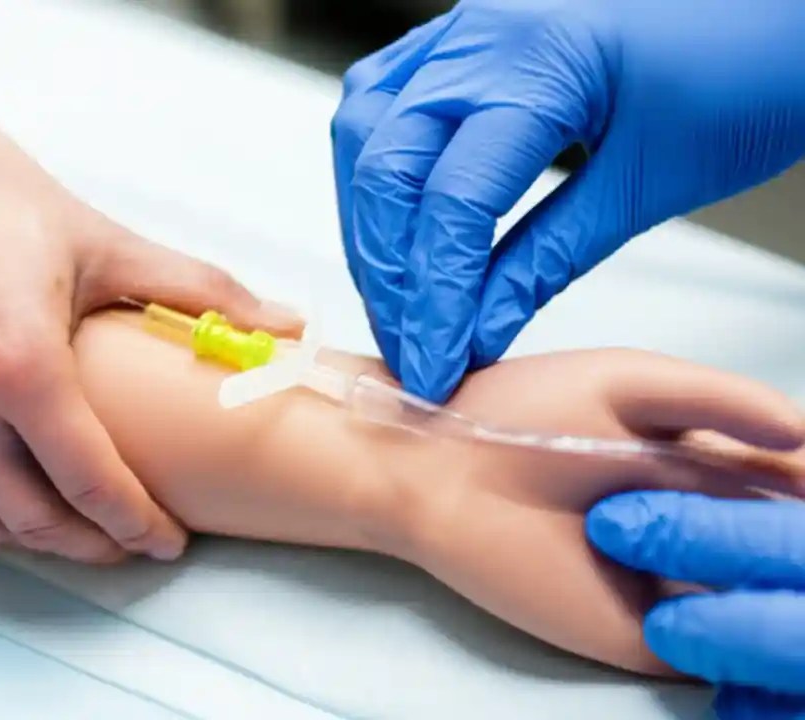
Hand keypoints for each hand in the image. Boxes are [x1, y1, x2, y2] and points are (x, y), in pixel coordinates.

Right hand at [0, 73, 297, 562]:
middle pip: (34, 520)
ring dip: (30, 537)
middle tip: (125, 542)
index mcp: (18, 367)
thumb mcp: (100, 242)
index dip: (138, 524)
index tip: (165, 539)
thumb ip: (198, 291)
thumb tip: (287, 323)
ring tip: (70, 527)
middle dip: (92, 544)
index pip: (93, 485)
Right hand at [331, 0, 804, 401]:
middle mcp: (482, 33)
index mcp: (539, 62)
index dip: (433, 299)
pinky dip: (376, 169)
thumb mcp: (648, 184)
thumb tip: (477, 331)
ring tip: (397, 297)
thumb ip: (547, 260)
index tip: (435, 365)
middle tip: (410, 346)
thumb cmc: (744, 71)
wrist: (780, 9)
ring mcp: (464, 27)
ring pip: (366, 133)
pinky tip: (390, 221)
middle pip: (386, 169)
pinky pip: (383, 100)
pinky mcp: (462, 36)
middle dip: (389, 273)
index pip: (450, 203)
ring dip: (371, 224)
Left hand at [407, 347, 803, 673]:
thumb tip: (803, 430)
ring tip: (779, 569)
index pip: (790, 485)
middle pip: (783, 545)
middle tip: (801, 541)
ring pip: (760, 602)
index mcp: (701, 466)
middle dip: (800, 541)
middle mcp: (698, 530)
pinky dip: (748, 639)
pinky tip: (757, 610)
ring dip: (783, 589)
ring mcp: (675, 585)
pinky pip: (719, 652)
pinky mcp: (644, 636)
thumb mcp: (628, 384)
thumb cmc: (520, 414)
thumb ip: (720, 399)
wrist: (435, 470)